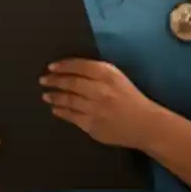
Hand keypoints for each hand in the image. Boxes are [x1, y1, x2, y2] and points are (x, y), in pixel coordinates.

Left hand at [41, 59, 160, 148]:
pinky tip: (55, 109)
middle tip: (44, 80)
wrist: (146, 125)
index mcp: (108, 75)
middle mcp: (100, 90)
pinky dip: (61, 111)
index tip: (51, 67)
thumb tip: (70, 69)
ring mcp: (95, 108)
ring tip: (45, 95)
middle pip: (71, 82)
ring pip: (68, 99)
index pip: (79, 66)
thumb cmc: (130, 99)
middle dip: (54, 80)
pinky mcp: (92, 125)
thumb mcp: (117, 78)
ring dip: (54, 96)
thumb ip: (97, 72)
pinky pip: (71, 116)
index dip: (63, 65)